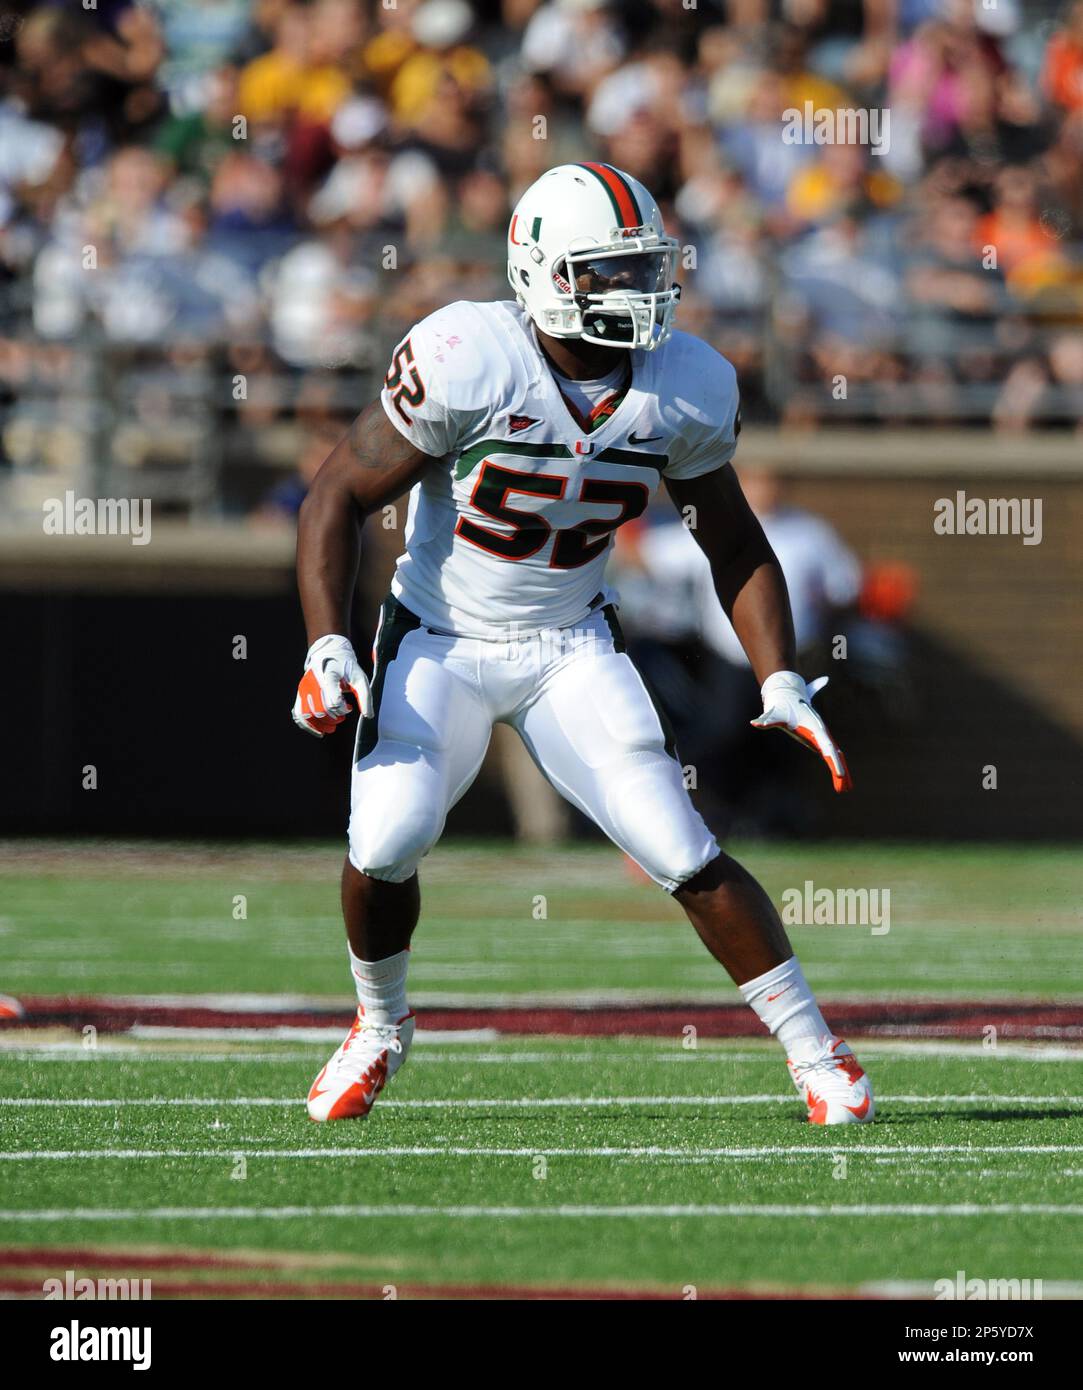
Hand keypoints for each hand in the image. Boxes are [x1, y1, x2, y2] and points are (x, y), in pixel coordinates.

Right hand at [292, 634, 372, 737]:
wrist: (328, 652)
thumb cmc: (345, 666)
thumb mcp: (359, 677)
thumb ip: (365, 696)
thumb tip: (369, 715)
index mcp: (328, 677)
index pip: (333, 701)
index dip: (342, 709)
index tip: (349, 707)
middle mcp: (313, 683)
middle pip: (320, 710)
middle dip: (333, 718)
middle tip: (342, 718)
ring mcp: (304, 688)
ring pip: (306, 714)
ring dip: (320, 725)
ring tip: (332, 727)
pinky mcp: (300, 694)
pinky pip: (299, 714)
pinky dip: (308, 726)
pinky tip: (319, 731)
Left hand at [751, 670, 852, 792]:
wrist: (787, 695)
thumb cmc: (780, 706)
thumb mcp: (773, 715)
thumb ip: (766, 720)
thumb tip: (755, 723)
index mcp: (814, 728)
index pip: (826, 746)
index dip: (833, 760)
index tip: (839, 773)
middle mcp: (820, 732)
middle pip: (833, 753)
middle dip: (840, 770)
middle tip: (845, 788)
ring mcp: (819, 736)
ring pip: (833, 754)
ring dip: (840, 770)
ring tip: (844, 788)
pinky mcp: (817, 739)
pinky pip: (829, 754)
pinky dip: (835, 765)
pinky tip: (839, 778)